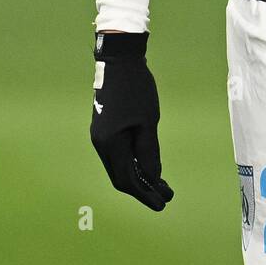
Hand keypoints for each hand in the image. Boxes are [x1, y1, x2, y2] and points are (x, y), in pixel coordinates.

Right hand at [90, 32, 173, 209]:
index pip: (127, 181)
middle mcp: (100, 143)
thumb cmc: (136, 89)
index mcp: (109, 144)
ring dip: (139, 177)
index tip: (162, 203)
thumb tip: (153, 178)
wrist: (120, 61)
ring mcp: (101, 136)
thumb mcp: (148, 122)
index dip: (145, 194)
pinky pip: (118, 154)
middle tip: (165, 197)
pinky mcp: (105, 128)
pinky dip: (133, 163)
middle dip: (143, 189)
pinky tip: (148, 166)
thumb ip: (149, 152)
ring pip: (120, 166)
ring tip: (161, 184)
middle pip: (121, 177)